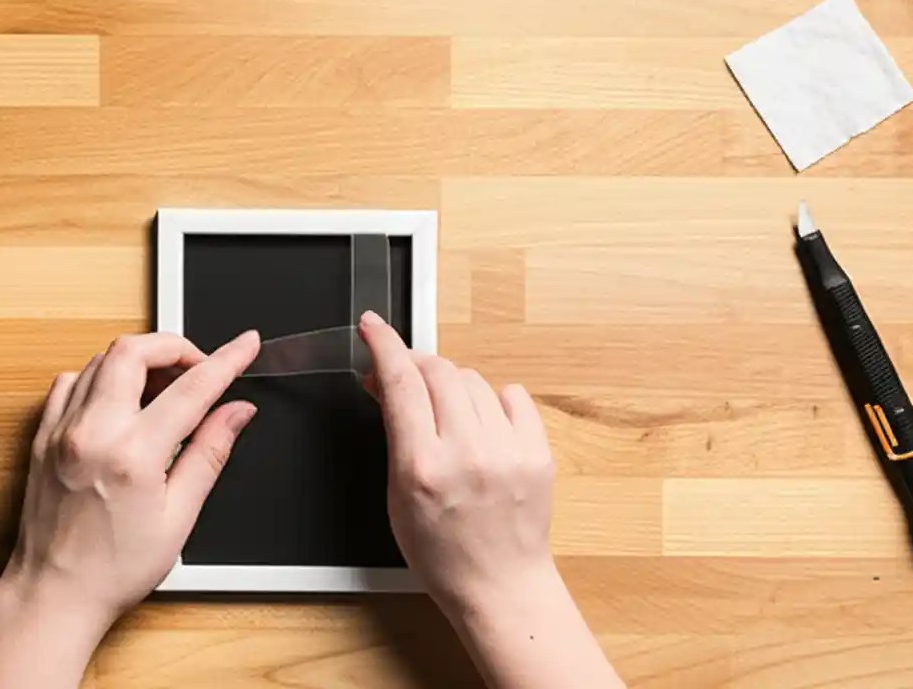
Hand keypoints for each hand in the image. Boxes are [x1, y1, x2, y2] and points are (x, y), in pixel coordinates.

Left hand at [2, 330, 260, 629]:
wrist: (55, 594)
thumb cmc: (114, 569)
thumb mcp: (179, 516)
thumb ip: (210, 452)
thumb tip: (237, 412)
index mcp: (132, 455)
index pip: (192, 387)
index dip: (227, 360)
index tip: (246, 345)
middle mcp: (91, 432)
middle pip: (135, 350)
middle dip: (175, 347)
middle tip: (199, 369)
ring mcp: (61, 430)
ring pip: (101, 358)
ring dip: (139, 361)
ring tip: (164, 390)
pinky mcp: (43, 435)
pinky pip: (72, 381)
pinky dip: (101, 377)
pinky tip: (119, 403)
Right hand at [358, 311, 556, 615]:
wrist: (500, 587)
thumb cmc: (441, 552)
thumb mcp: (396, 496)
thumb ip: (394, 434)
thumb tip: (387, 382)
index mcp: (422, 467)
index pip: (401, 382)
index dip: (384, 345)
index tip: (374, 326)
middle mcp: (468, 453)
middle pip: (438, 371)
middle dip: (415, 365)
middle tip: (405, 378)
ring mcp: (508, 452)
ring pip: (473, 380)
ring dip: (452, 386)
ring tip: (447, 418)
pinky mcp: (538, 453)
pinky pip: (512, 396)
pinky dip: (493, 401)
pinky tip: (483, 426)